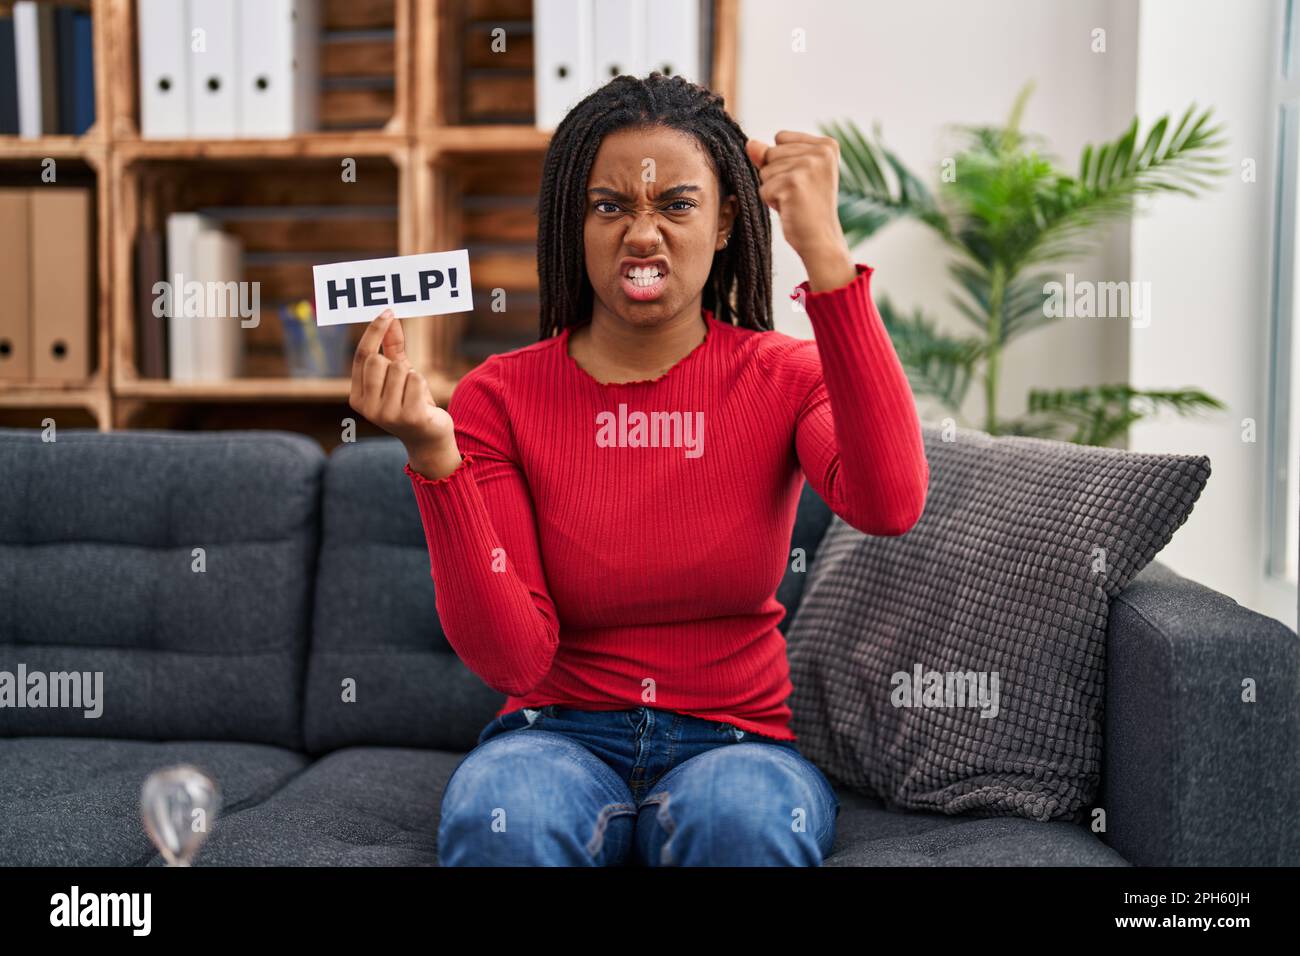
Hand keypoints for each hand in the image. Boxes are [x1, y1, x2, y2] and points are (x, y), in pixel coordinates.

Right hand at [348, 309, 459, 474]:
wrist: (429, 438)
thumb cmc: (411, 402)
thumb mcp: (399, 374)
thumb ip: (392, 347)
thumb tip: (390, 318)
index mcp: (357, 397)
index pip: (362, 356)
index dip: (374, 331)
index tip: (387, 311)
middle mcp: (367, 408)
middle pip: (378, 360)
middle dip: (396, 362)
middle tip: (405, 381)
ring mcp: (387, 415)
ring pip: (399, 369)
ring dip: (412, 375)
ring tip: (414, 394)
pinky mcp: (409, 417)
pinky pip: (416, 380)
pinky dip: (422, 384)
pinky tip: (423, 401)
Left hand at [745, 131, 854, 288]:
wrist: (820, 239)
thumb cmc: (807, 207)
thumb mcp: (792, 174)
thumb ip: (770, 155)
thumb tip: (750, 143)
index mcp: (826, 145)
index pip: (781, 138)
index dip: (783, 161)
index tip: (803, 180)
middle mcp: (821, 151)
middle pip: (771, 153)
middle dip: (777, 176)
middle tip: (798, 193)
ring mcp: (808, 165)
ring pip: (765, 171)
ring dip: (774, 190)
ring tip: (794, 201)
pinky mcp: (794, 182)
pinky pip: (763, 188)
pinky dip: (771, 201)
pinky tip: (790, 209)